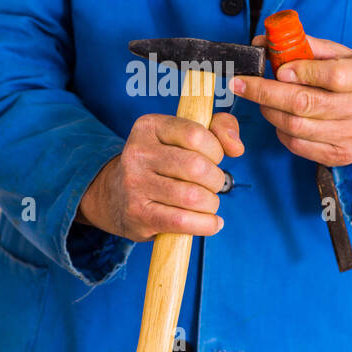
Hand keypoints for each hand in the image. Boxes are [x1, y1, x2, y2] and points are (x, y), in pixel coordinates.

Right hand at [76, 112, 243, 241]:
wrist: (115, 196)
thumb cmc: (162, 164)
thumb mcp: (183, 136)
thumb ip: (219, 128)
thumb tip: (237, 148)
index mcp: (149, 126)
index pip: (195, 134)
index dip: (215, 150)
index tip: (213, 159)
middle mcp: (137, 153)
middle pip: (196, 167)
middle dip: (216, 180)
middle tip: (212, 185)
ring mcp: (135, 185)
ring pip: (193, 196)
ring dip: (211, 203)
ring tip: (208, 203)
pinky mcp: (138, 215)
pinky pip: (183, 221)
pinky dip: (207, 224)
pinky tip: (211, 223)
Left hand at [229, 34, 351, 168]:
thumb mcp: (343, 55)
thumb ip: (307, 45)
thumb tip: (265, 42)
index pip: (333, 75)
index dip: (301, 72)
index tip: (278, 69)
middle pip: (305, 103)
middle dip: (266, 93)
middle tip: (242, 83)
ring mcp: (351, 136)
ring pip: (296, 126)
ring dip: (269, 110)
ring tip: (260, 98)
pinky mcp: (338, 156)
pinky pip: (297, 144)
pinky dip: (280, 129)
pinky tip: (279, 116)